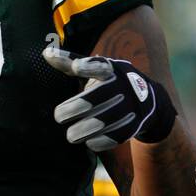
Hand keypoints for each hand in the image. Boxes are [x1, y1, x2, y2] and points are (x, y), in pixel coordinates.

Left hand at [43, 46, 175, 151]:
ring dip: (82, 131)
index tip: (76, 66)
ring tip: (71, 135)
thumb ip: (70, 62)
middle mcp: (122, 86)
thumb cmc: (109, 82)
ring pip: (103, 121)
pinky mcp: (133, 125)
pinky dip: (98, 142)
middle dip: (73, 110)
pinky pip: (114, 137)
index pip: (99, 66)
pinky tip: (89, 141)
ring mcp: (130, 106)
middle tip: (59, 116)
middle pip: (95, 99)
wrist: (148, 100)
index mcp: (110, 70)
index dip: (88, 66)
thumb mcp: (95, 70)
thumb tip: (46, 53)